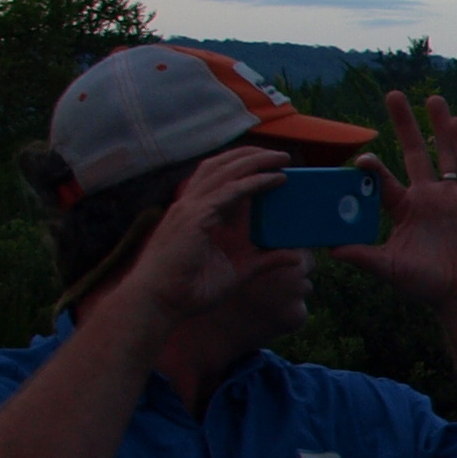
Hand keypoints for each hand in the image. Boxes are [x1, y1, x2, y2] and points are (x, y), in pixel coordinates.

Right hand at [118, 144, 291, 328]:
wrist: (160, 302)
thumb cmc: (190, 290)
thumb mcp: (238, 272)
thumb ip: (265, 261)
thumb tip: (296, 257)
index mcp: (195, 214)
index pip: (217, 178)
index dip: (241, 166)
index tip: (269, 164)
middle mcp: (191, 206)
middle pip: (220, 166)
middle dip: (249, 155)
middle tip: (279, 154)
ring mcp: (190, 209)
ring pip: (224, 172)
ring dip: (254, 161)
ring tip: (280, 158)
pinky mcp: (195, 218)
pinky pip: (228, 192)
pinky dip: (252, 182)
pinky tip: (271, 179)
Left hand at [340, 91, 456, 311]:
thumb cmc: (424, 284)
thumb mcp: (387, 268)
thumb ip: (362, 256)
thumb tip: (329, 248)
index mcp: (404, 209)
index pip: (385, 180)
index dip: (373, 167)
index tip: (363, 158)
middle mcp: (428, 197)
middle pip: (415, 152)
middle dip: (405, 124)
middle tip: (392, 94)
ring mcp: (452, 197)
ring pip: (445, 153)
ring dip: (439, 126)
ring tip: (431, 98)